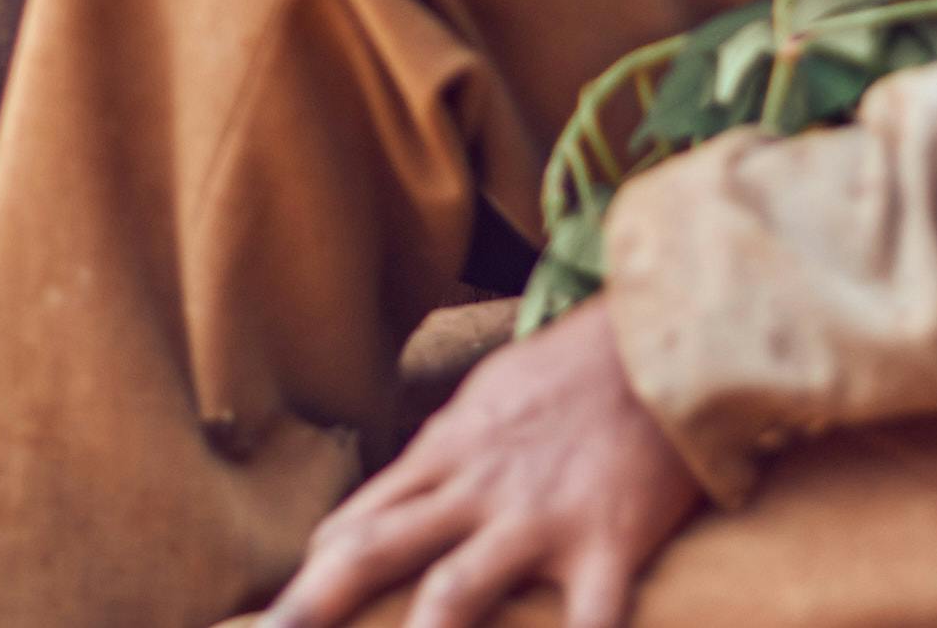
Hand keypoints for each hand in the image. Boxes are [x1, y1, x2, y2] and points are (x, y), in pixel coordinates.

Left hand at [261, 301, 707, 627]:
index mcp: (448, 454)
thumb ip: (443, 452)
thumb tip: (395, 495)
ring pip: (454, 593)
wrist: (659, 336)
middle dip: (314, 604)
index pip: (361, 522)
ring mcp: (538, 518)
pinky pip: (588, 619)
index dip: (315, 573)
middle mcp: (477, 489)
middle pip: (375, 552)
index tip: (277, 618)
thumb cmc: (575, 371)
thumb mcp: (488, 397)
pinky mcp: (608, 541)